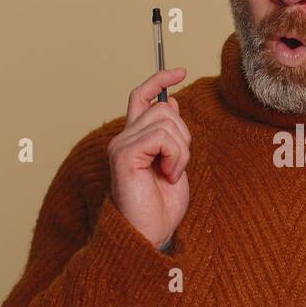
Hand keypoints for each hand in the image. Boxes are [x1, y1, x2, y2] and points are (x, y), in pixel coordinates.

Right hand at [107, 67, 190, 248]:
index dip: (160, 80)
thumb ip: (171, 135)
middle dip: (184, 135)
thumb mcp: (174, 163)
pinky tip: (168, 176)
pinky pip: (163, 137)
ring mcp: (121, 145)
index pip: (141, 96)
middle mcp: (123, 138)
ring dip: (181, 150)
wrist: (149, 235)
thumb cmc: (161, 207)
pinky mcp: (124, 155)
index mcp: (134, 139)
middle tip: (177, 166)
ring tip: (171, 174)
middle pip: (163, 108)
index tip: (181, 71)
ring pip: (166, 121)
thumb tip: (172, 102)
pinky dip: (176, 157)